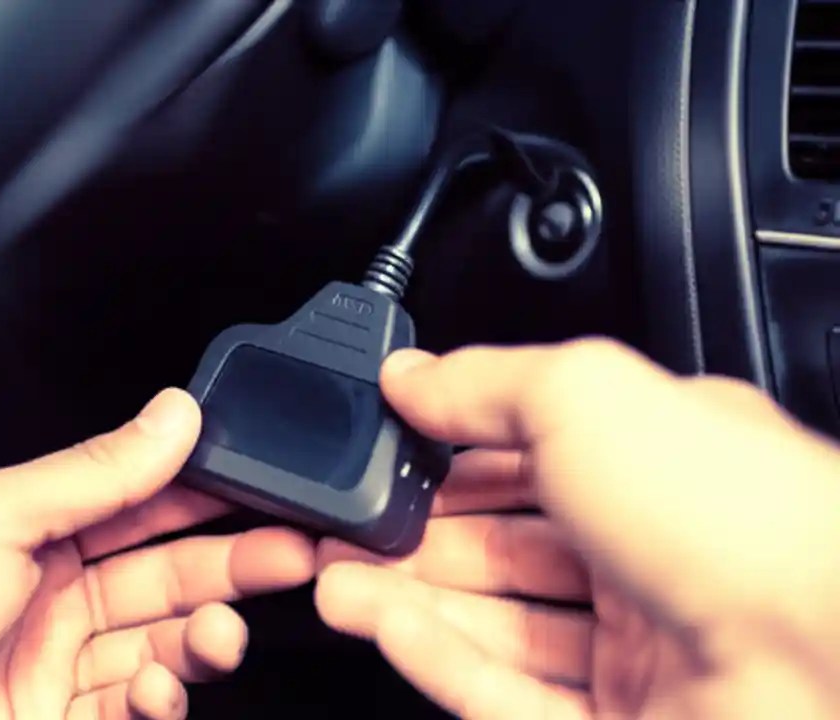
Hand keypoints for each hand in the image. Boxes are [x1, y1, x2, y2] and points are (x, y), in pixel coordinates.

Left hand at [0, 389, 313, 719]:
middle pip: (167, 568)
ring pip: (163, 640)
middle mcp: (51, 589)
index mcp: (33, 524)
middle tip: (297, 553)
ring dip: (206, 636)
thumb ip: (94, 471)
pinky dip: (164, 696)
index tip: (273, 485)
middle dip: (235, 561)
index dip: (211, 488)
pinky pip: (137, 704)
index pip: (143, 495)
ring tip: (223, 634)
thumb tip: (172, 412)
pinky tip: (161, 687)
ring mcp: (55, 662)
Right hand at [315, 339, 839, 718]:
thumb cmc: (737, 515)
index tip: (384, 452)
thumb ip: (486, 383)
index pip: (532, 461)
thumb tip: (413, 373)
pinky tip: (380, 626)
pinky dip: (434, 659)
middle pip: (506, 551)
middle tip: (344, 529)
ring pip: (497, 628)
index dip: (449, 458)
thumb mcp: (585, 396)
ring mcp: (639, 657)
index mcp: (662, 467)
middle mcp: (654, 561)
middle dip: (415, 538)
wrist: (824, 661)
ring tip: (335, 579)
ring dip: (408, 601)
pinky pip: (504, 697)